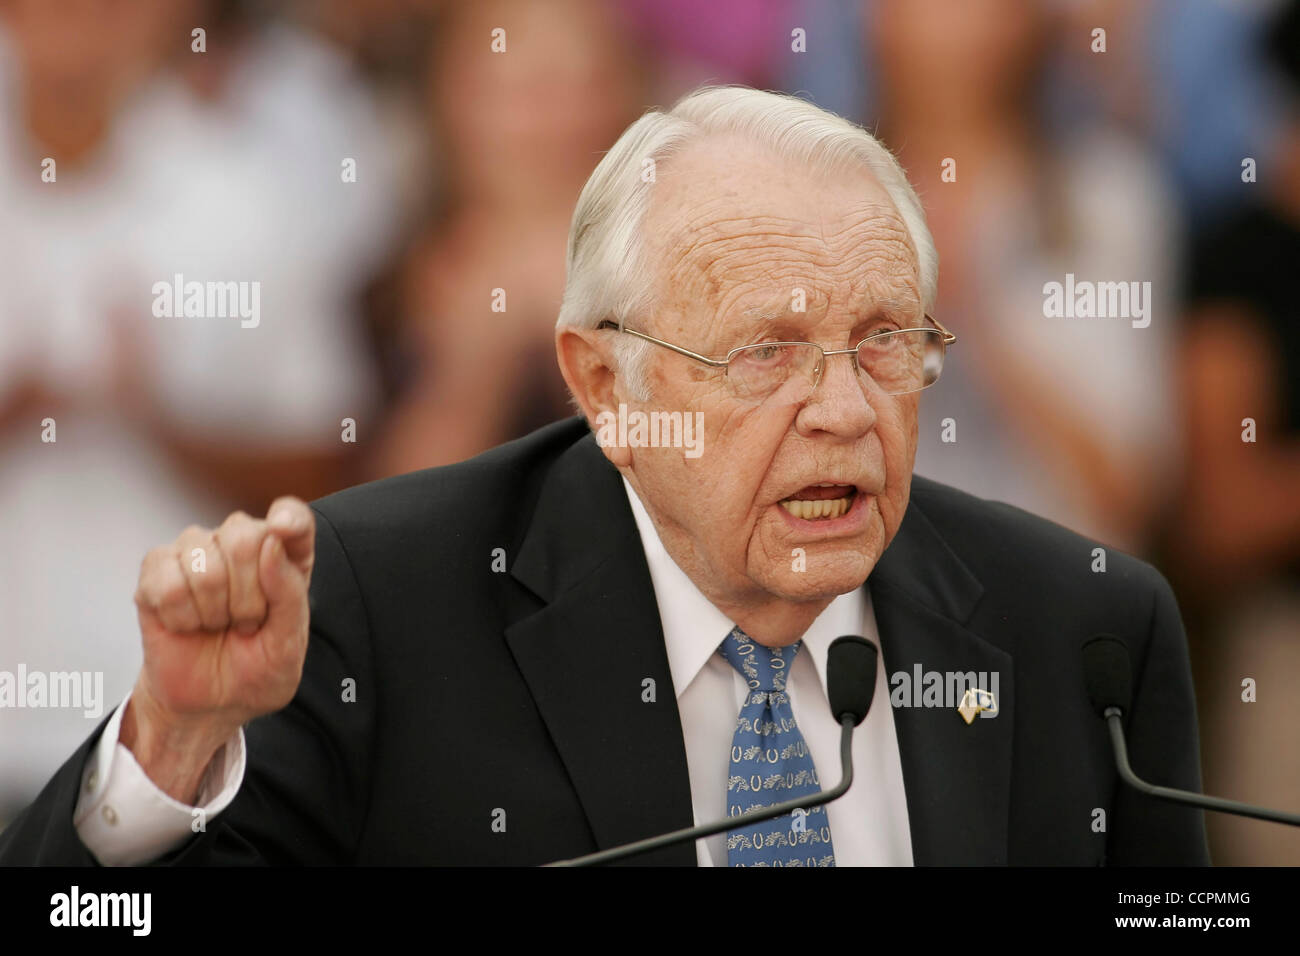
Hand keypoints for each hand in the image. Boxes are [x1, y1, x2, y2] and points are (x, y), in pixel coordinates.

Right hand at [121, 497, 315, 802]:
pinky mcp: (156, 569)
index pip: (293, 518)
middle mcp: (241, 543)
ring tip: (217, 626)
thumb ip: (289, 593)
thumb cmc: (256, 669)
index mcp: (285, 556)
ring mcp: (196, 551)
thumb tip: (271, 543)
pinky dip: (181, 617)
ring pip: (205, 564)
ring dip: (214, 611)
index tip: (283, 529)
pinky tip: (187, 625)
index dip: (289, 518)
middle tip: (246, 624)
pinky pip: (166, 582)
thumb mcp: (289, 644)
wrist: (210, 704)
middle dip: (248, 597)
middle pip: (244, 537)